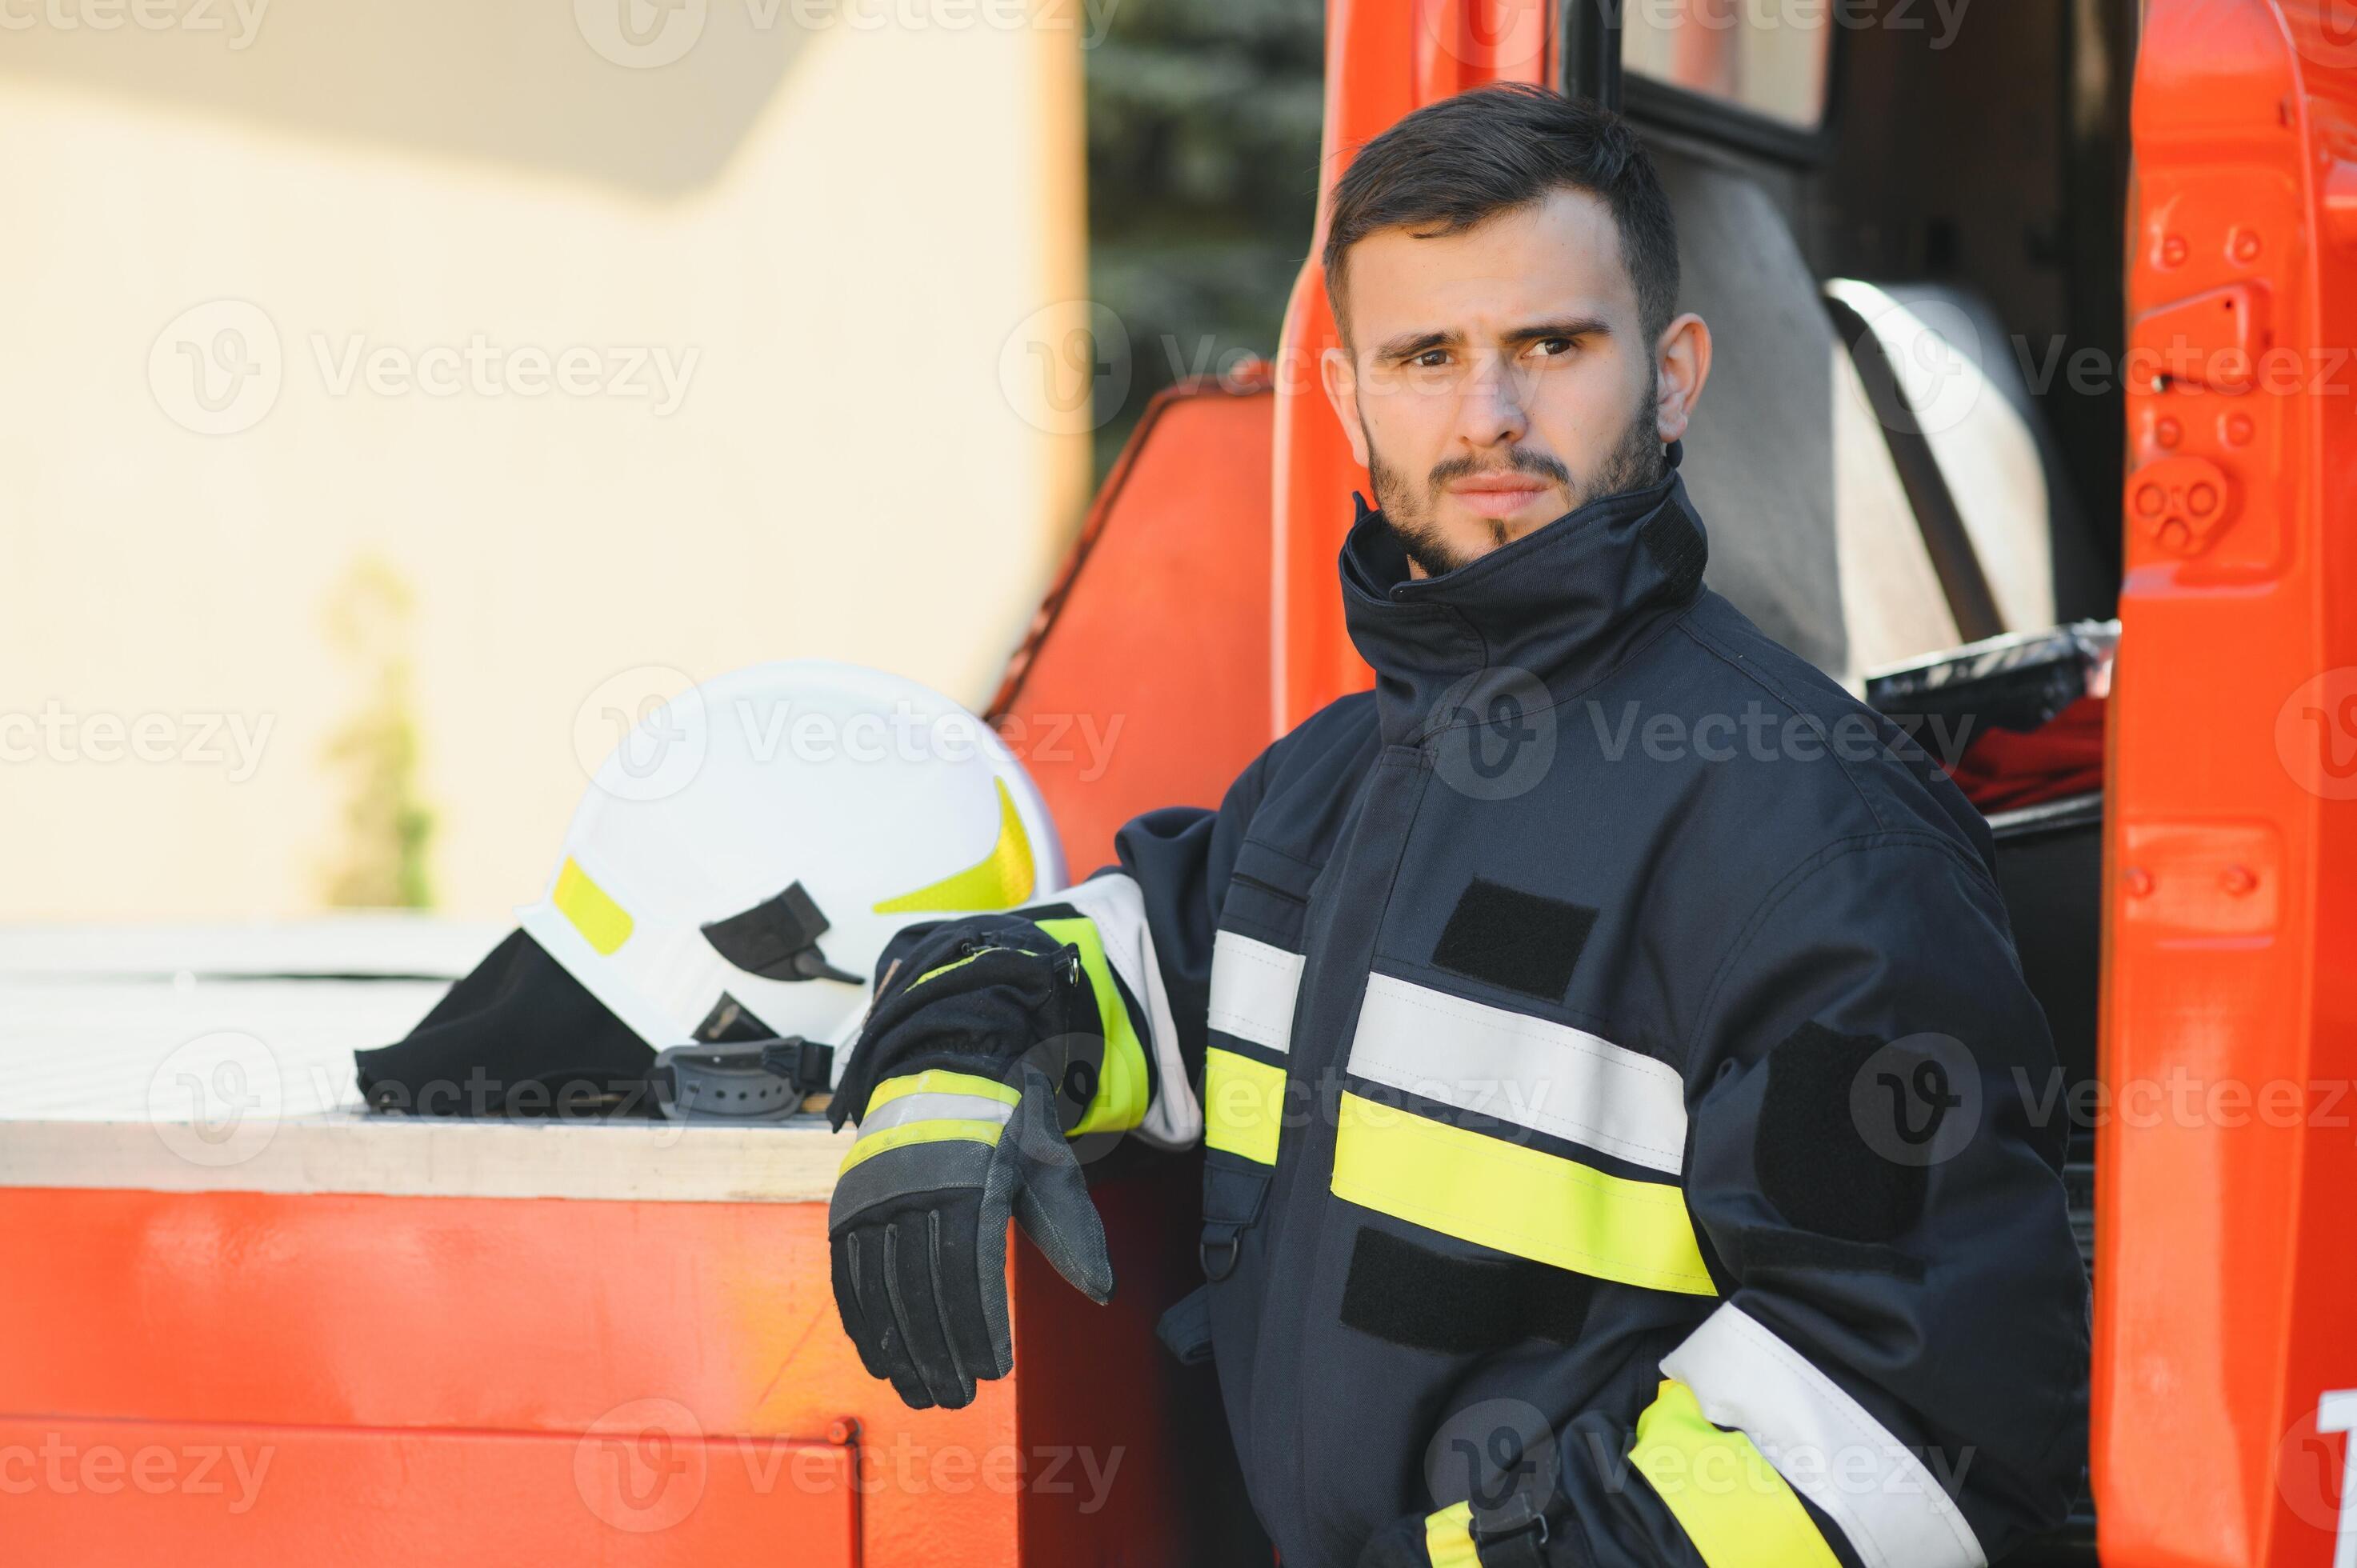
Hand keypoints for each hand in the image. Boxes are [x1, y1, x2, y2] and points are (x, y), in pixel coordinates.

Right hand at [825, 913, 1115, 1408]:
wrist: (947, 1065)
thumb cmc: (1009, 1125)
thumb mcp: (1049, 1165)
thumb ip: (1072, 1229)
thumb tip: (1103, 1293)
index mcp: (970, 1176)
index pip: (970, 1268)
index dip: (979, 1326)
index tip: (995, 1371)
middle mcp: (915, 1186)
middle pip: (922, 1288)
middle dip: (940, 1350)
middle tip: (956, 1397)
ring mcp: (874, 1195)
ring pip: (883, 1287)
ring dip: (901, 1348)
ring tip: (921, 1391)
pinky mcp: (848, 1204)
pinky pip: (849, 1273)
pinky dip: (862, 1320)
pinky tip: (880, 1359)